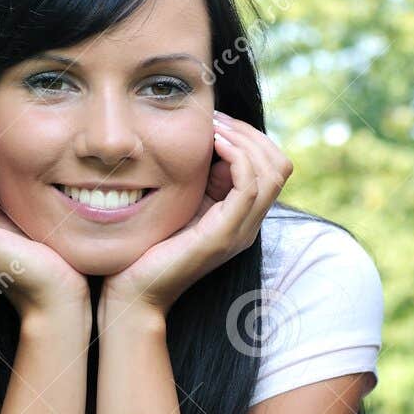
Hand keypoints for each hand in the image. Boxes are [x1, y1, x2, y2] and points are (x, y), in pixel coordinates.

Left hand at [101, 111, 289, 316]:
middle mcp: (248, 224)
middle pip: (280, 166)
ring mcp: (240, 231)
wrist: (134, 291)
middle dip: (250, 134)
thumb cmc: (147, 246)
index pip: (272, 166)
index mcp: (241, 216)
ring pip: (271, 173)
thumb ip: (199, 178)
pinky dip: (237, 157)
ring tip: (214, 129)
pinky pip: (249, 187)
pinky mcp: (224, 235)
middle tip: (215, 121)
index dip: (249, 136)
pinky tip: (213, 145)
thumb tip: (207, 137)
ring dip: (243, 141)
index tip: (215, 122)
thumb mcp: (180, 202)